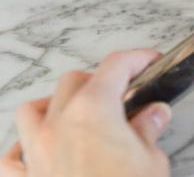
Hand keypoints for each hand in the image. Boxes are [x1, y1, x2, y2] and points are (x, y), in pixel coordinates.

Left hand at [0, 50, 171, 176]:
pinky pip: (11, 158)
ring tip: (76, 113)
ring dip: (55, 105)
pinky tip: (37, 152)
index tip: (148, 62)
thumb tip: (153, 116)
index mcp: (93, 111)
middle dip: (99, 80)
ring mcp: (36, 153)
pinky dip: (22, 149)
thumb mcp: (151, 161)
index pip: (115, 67)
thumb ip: (148, 132)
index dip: (136, 59)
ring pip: (33, 110)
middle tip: (123, 93)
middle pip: (73, 82)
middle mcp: (58, 125)